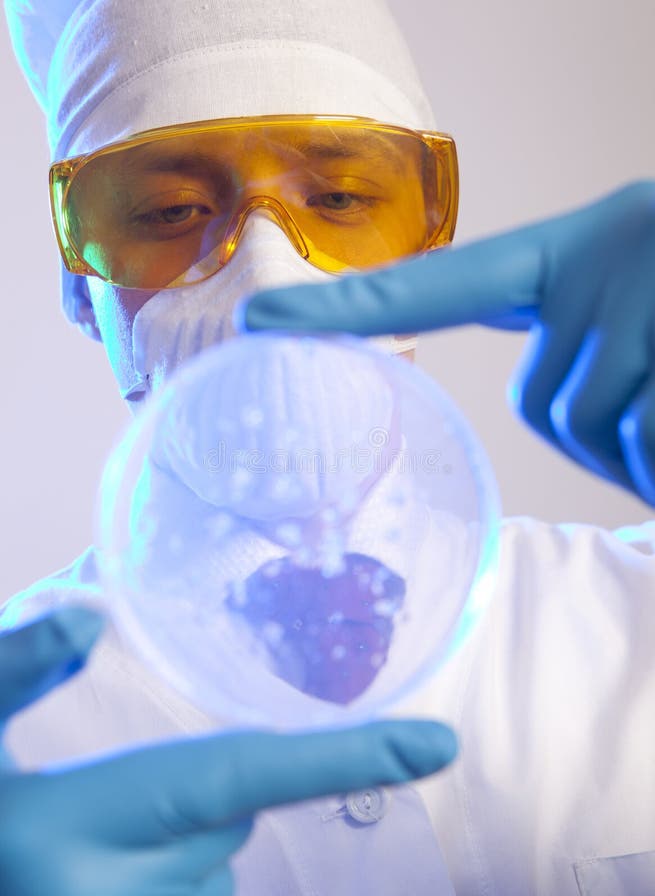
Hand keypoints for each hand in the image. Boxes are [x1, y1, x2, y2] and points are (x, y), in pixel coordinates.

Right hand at [0, 607, 456, 895]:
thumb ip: (15, 669)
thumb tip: (88, 612)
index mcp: (76, 827)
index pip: (235, 777)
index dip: (346, 758)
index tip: (438, 746)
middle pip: (226, 814)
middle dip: (191, 789)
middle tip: (104, 797)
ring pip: (216, 857)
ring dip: (178, 835)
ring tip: (83, 846)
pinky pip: (202, 889)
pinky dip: (176, 868)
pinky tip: (106, 872)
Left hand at [244, 182, 654, 505]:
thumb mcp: (638, 299)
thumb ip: (581, 352)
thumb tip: (564, 419)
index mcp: (570, 249)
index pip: (433, 284)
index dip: (346, 310)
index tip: (260, 328)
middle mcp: (598, 263)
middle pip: (540, 405)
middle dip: (597, 427)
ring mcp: (644, 302)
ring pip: (594, 430)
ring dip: (643, 445)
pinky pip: (644, 443)